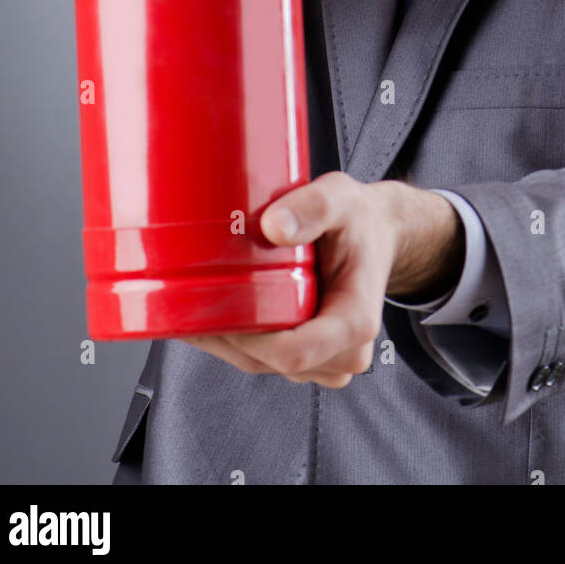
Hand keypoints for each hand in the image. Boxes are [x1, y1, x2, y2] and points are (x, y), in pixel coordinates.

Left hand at [175, 172, 465, 388]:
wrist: (376, 234)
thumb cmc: (358, 220)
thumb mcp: (341, 198)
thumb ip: (312, 207)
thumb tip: (274, 226)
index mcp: (356, 321)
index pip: (294, 352)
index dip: (248, 339)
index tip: (216, 309)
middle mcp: (346, 351)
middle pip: (270, 362)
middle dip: (226, 337)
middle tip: (188, 302)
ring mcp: (328, 360)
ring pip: (263, 365)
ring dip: (227, 341)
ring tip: (194, 306)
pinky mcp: (312, 359)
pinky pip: (267, 361)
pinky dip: (238, 341)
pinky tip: (214, 315)